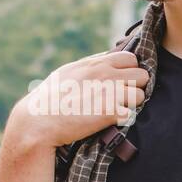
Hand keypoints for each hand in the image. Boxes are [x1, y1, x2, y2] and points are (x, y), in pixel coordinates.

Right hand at [9, 49, 148, 148]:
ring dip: (132, 105)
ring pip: (141, 95)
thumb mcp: (68, 72)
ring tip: (117, 110)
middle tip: (123, 98)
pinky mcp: (111, 112)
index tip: (121, 82)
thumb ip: (89, 66)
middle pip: (142, 75)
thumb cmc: (50, 99)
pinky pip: (131, 114)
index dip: (129, 71)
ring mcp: (110, 92)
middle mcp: (106, 74)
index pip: (131, 58)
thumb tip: (104, 60)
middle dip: (136, 87)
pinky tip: (111, 123)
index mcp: (95, 64)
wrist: (39, 122)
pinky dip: (123, 120)